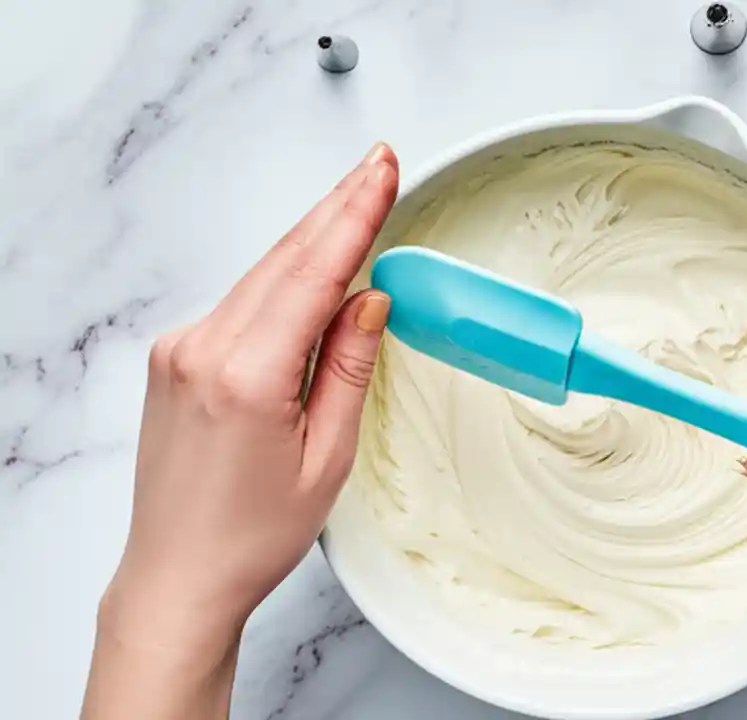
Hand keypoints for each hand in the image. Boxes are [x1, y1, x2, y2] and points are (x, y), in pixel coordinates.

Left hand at [83, 143, 398, 719]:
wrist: (177, 574)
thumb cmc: (253, 533)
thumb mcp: (327, 456)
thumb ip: (347, 366)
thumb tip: (368, 297)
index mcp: (245, 376)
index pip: (313, 274)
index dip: (354, 217)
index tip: (382, 173)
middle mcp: (202, 349)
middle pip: (284, 259)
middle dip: (336, 207)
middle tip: (377, 163)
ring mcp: (180, 349)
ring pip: (261, 276)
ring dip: (312, 238)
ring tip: (357, 199)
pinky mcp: (174, 356)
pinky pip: (241, 302)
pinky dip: (283, 278)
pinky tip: (314, 264)